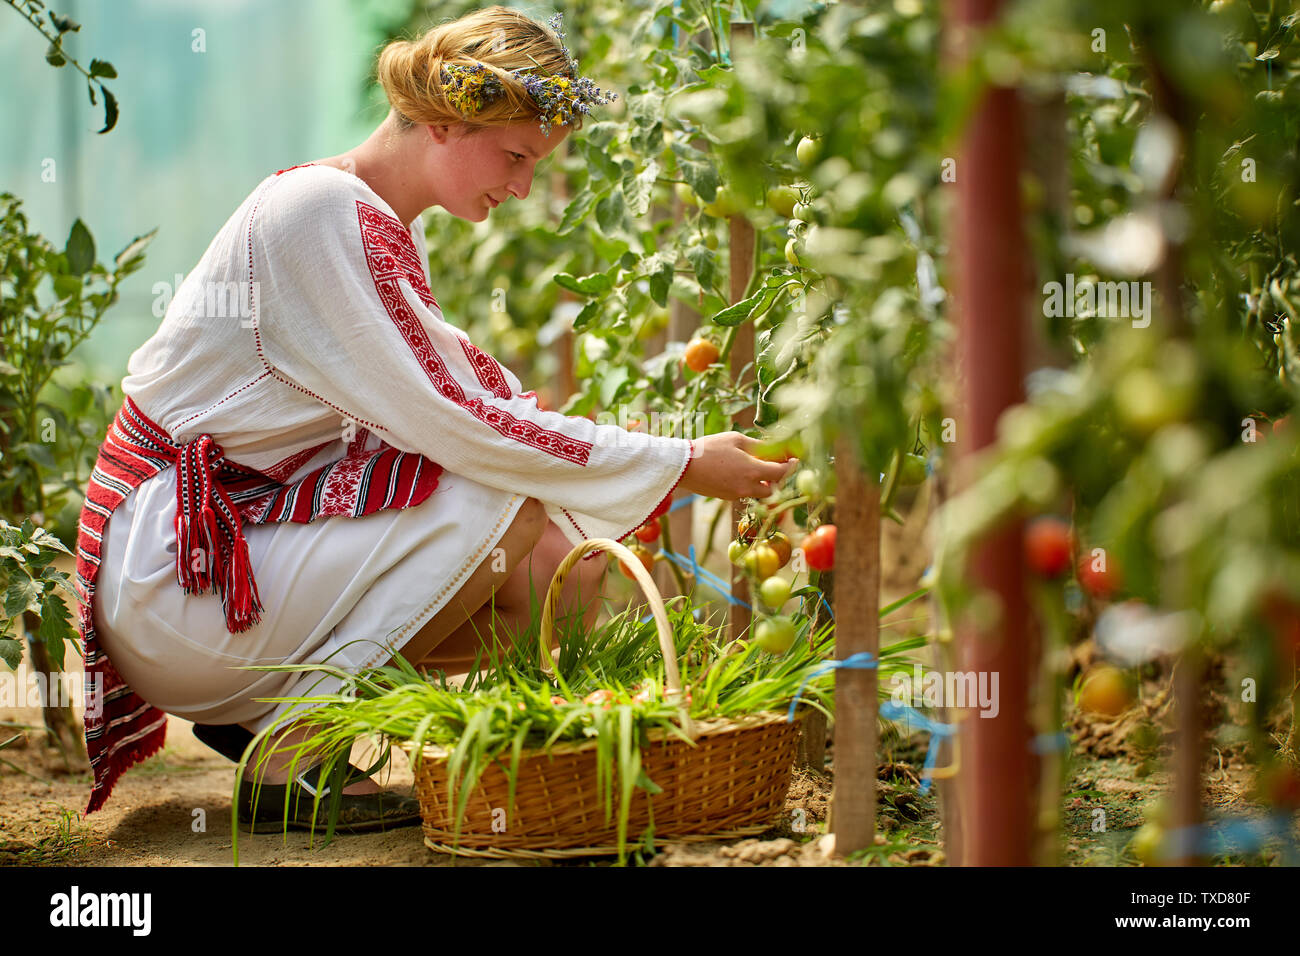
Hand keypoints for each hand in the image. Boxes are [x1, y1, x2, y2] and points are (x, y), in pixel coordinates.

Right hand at [680, 432, 799, 500]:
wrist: (683, 466)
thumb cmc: (710, 447)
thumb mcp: (736, 440)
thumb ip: (759, 446)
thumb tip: (776, 448)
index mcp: (753, 470)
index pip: (781, 472)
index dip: (791, 466)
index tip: (795, 459)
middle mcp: (748, 486)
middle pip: (774, 488)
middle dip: (779, 478)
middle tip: (779, 464)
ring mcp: (737, 494)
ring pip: (760, 492)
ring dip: (765, 483)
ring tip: (760, 467)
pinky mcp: (727, 497)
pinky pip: (746, 492)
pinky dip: (750, 484)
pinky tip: (743, 472)